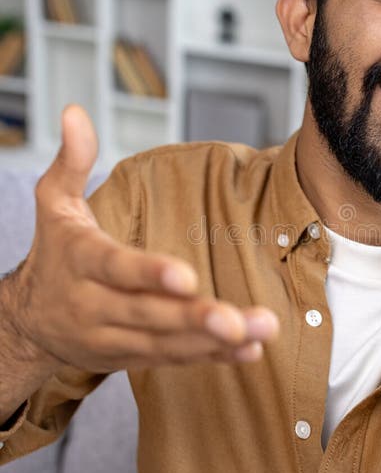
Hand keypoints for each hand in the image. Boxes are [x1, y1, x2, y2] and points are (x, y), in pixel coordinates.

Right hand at [13, 105, 279, 375]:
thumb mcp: (53, 205)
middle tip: (239, 320)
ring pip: (165, 344)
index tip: (186, 276)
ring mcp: (112, 338)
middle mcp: (95, 306)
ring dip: (215, 341)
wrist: (29, 323)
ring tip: (260, 332)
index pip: (115, 268)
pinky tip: (249, 351)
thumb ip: (71, 162)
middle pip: (148, 315)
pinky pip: (172, 359)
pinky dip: (211, 358)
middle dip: (195, 318)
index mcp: (81, 262)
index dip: (149, 273)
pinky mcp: (130, 358)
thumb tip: (75, 113)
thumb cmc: (54, 255)